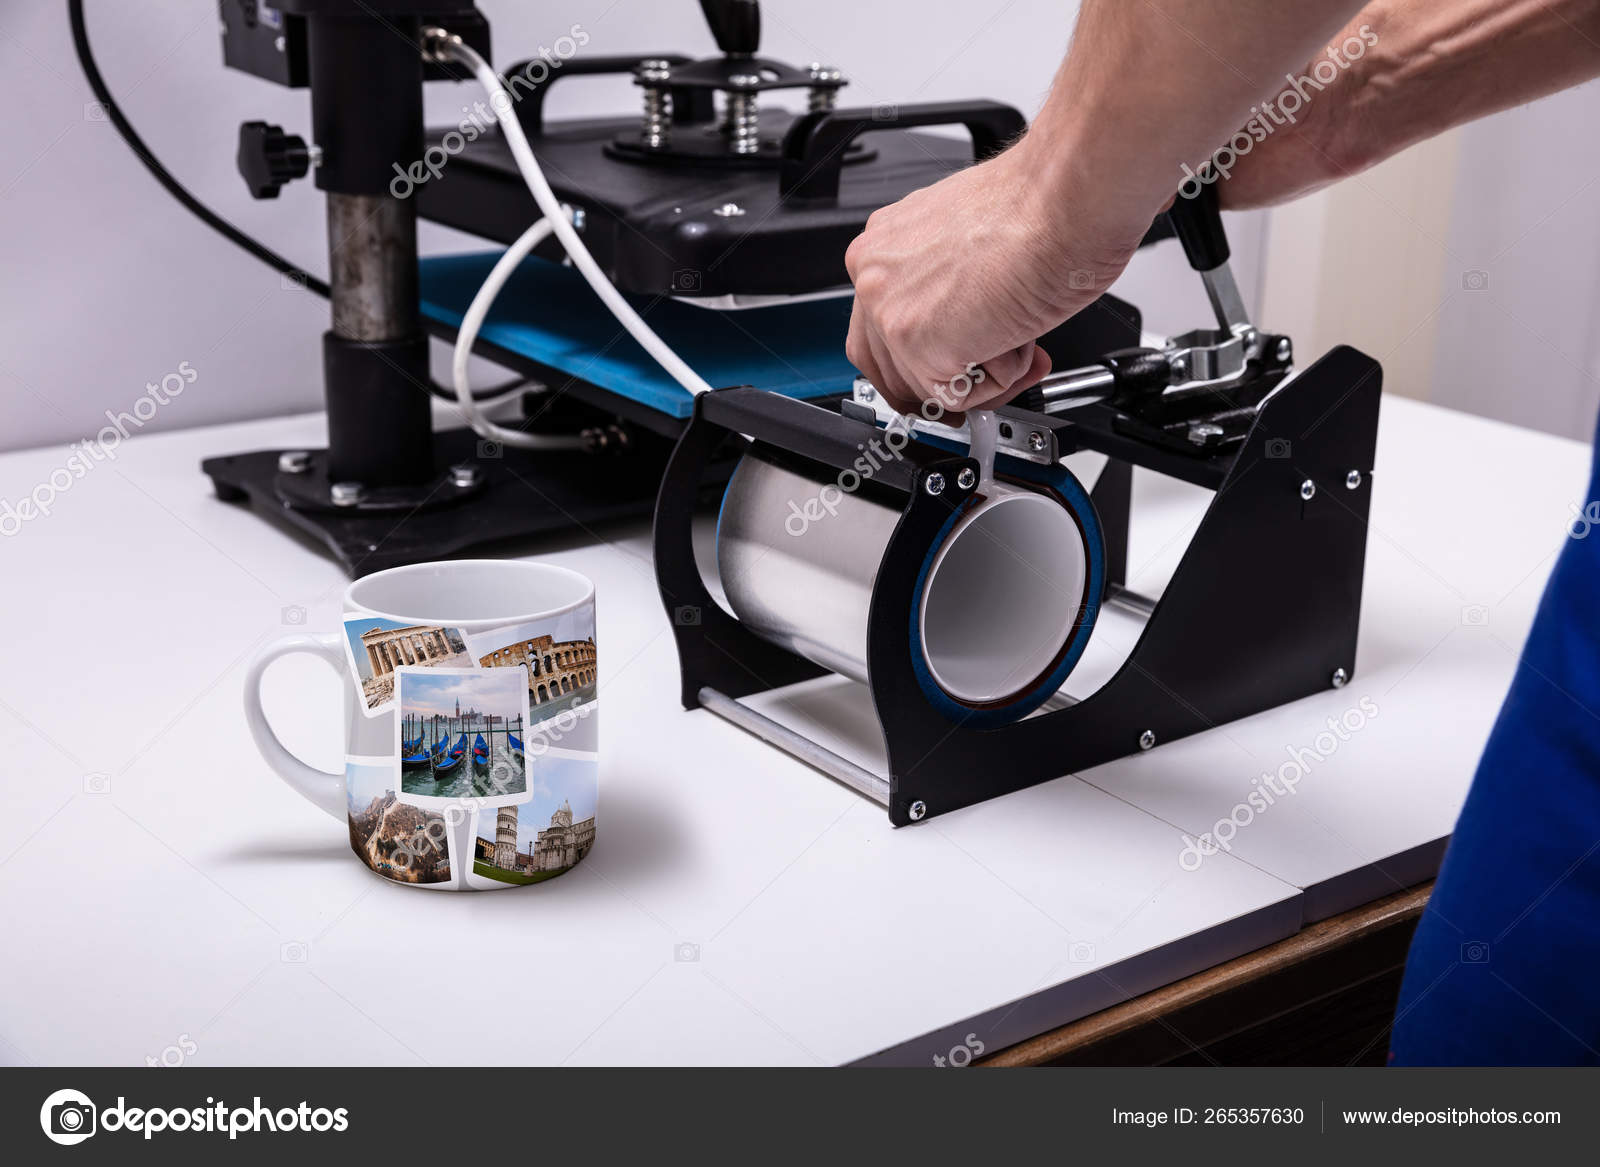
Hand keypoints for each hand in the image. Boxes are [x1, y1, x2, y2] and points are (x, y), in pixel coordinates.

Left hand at [844, 131, 1152, 417]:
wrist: (1064, 199)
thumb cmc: (1039, 207)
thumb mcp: (968, 244)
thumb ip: (945, 287)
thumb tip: (959, 325)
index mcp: (884, 246)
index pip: (878, 329)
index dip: (926, 359)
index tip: (956, 368)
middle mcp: (873, 275)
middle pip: (889, 369)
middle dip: (947, 381)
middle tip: (989, 376)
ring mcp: (889, 311)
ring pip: (926, 387)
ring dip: (982, 375)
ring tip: (1019, 332)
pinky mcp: (915, 343)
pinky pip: (957, 398)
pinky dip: (1000, 379)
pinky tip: (1018, 336)